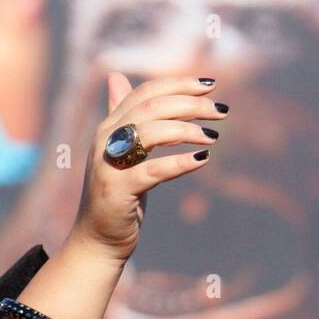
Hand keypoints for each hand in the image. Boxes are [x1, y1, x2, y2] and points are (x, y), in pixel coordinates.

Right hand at [70, 72, 225, 263]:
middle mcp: (106, 139)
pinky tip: (202, 159)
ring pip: (152, 133)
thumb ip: (122, 117)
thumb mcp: (119, 151)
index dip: (178, 84)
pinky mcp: (119, 189)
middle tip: (221, 112)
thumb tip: (115, 77)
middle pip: (152, 107)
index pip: (145, 92)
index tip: (210, 86)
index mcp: (109, 126)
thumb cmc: (115, 196)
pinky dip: (180, 162)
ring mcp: (110, 164)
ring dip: (188, 130)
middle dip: (190, 104)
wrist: (97, 240)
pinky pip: (154, 170)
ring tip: (213, 136)